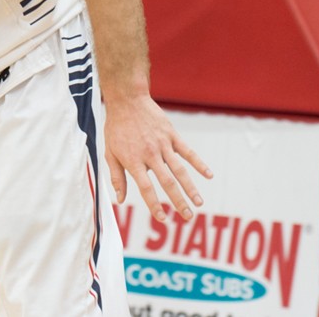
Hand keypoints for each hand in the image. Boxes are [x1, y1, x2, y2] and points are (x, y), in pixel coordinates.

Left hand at [104, 94, 212, 221]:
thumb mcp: (110, 152)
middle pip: (167, 182)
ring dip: (190, 187)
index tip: (162, 218)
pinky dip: (198, 163)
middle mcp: (149, 154)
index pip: (146, 188)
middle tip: (188, 217)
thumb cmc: (116, 128)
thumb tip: (120, 200)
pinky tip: (209, 175)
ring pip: (179, 169)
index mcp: (133, 160)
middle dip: (178, 201)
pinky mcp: (171, 134)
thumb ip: (116, 177)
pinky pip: (187, 151)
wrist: (127, 100)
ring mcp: (162, 144)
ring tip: (199, 203)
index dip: (154, 204)